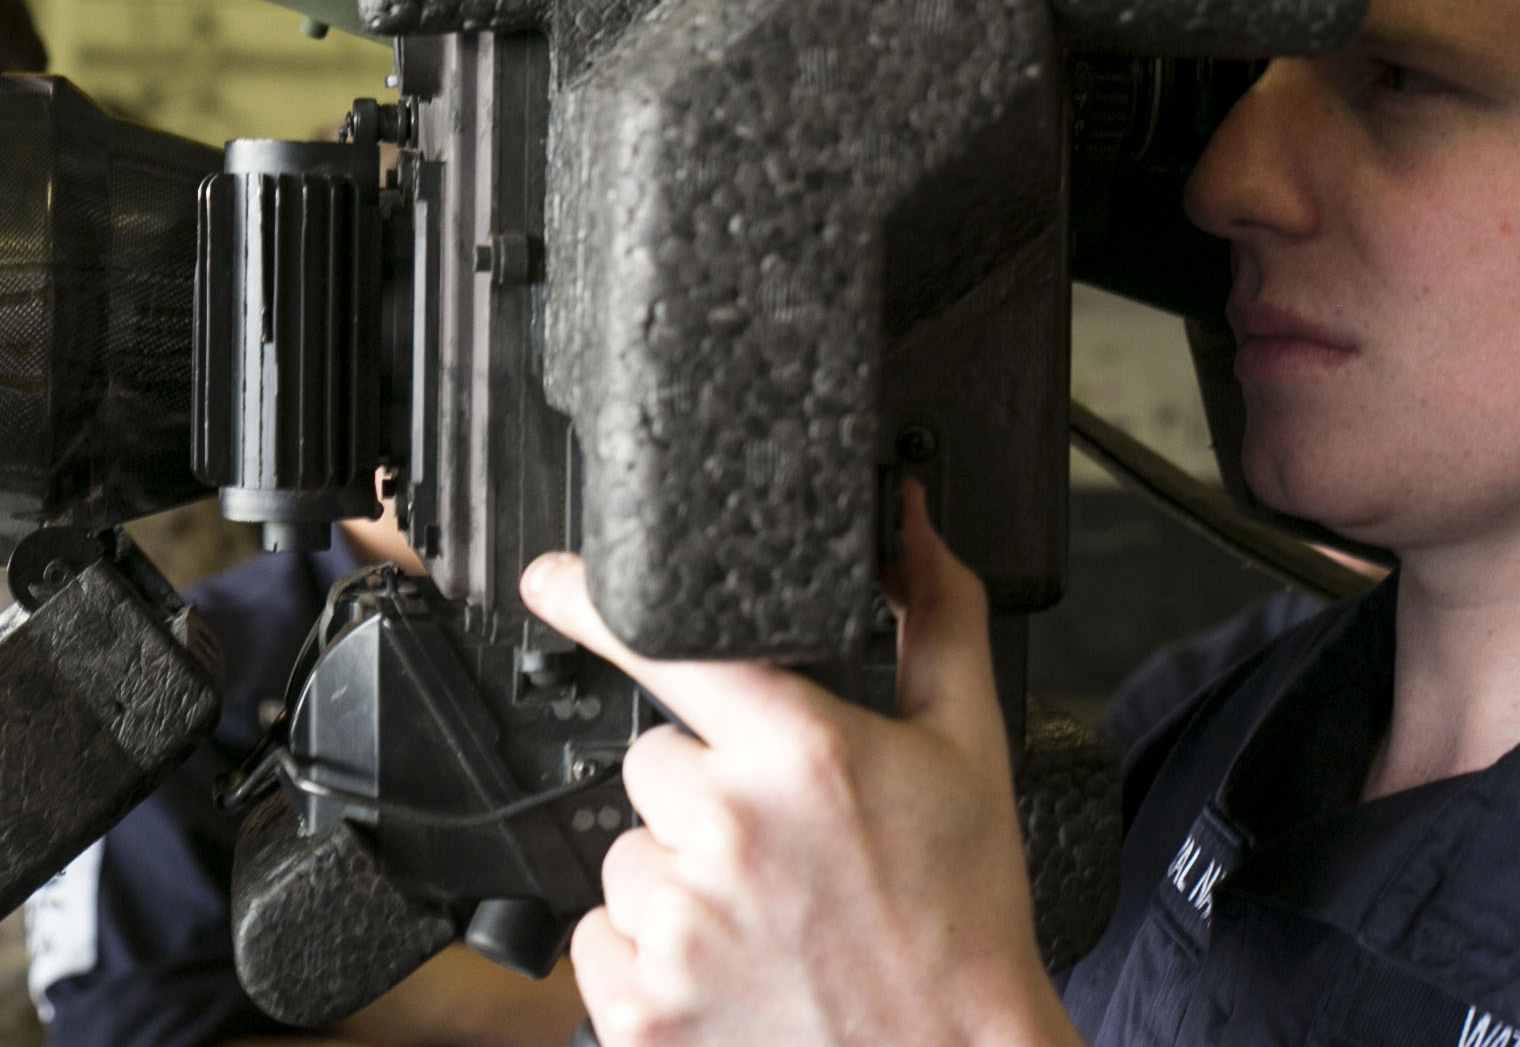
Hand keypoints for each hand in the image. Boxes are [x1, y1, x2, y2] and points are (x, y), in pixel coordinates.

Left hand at [519, 490, 1079, 1046]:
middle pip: (651, 761)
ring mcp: (678, 924)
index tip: (550, 579)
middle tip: (780, 839)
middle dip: (701, 790)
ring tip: (763, 913)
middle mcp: (728, 829)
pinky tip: (729, 965)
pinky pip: (599, 940)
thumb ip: (938, 613)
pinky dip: (648, 953)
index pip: (665, 644)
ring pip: (625, 853)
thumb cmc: (963, 916)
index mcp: (803, 751)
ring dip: (675, 874)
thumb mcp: (970, 747)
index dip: (591, 599)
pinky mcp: (640, 1007)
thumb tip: (913, 520)